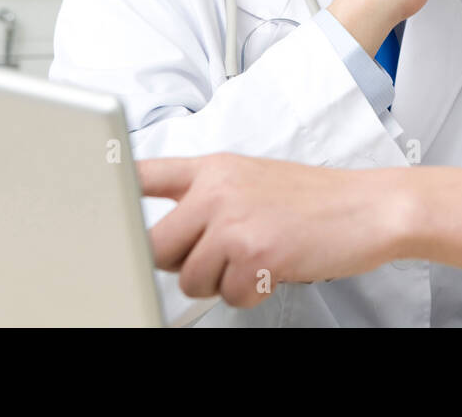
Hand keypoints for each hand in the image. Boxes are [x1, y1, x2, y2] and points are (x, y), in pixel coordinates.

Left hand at [138, 154, 407, 306]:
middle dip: (181, 264)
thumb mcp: (255, 178)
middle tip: (218, 257)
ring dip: (219, 282)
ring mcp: (236, 220)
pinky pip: (227, 294)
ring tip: (253, 261)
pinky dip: (248, 292)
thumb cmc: (316, 199)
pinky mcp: (256, 251)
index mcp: (215, 168)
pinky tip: (272, 270)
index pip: (144, 175)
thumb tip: (170, 232)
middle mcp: (218, 189)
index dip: (112, 193)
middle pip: (155, 245)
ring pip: (190, 278)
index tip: (92, 206)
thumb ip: (210, 195)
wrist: (370, 207)